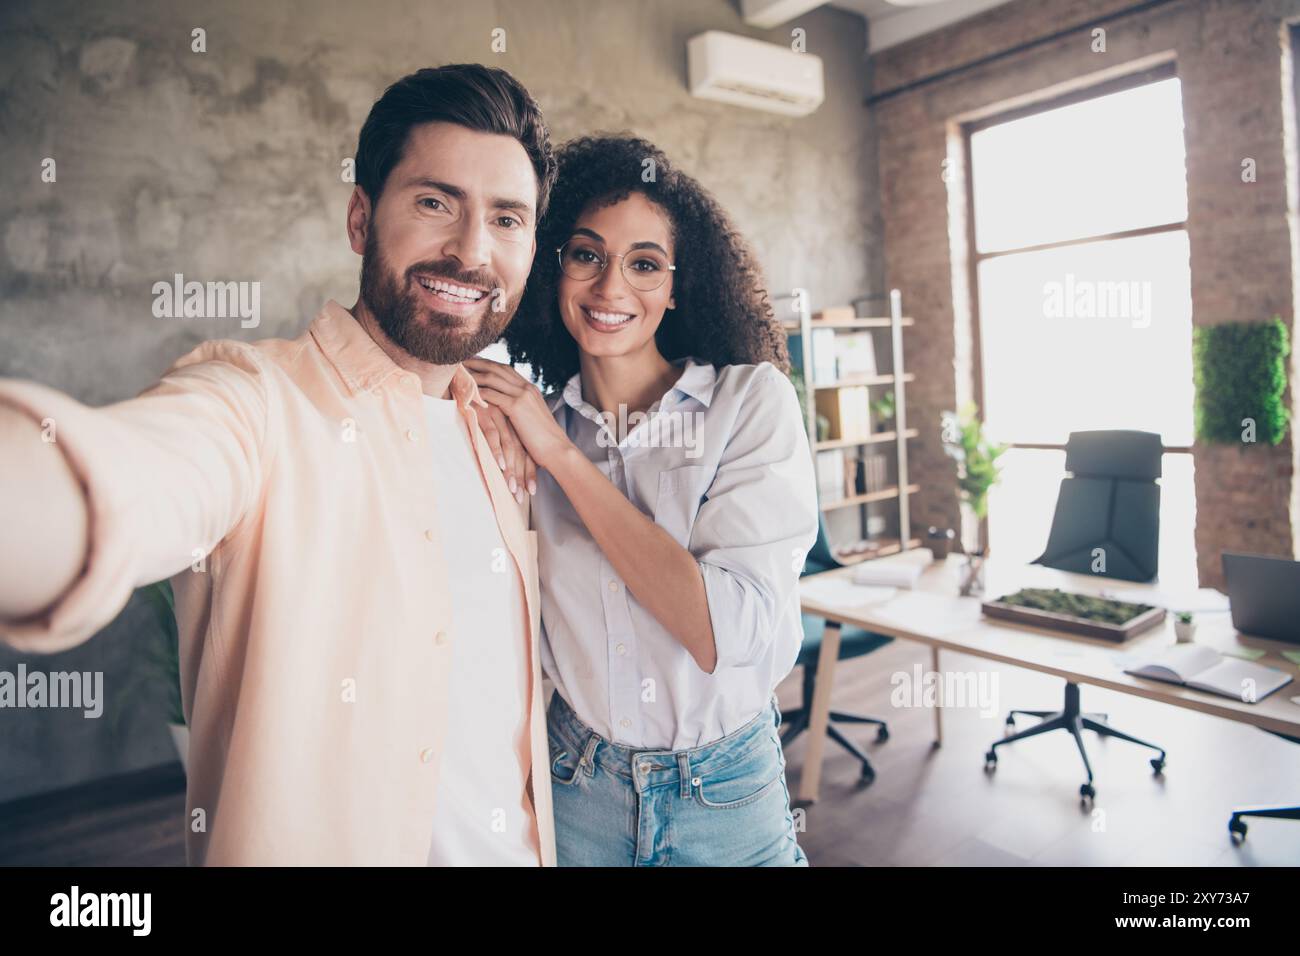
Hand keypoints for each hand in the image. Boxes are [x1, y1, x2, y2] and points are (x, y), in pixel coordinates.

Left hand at [463, 357, 571, 471]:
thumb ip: (521, 409)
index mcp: (530, 389)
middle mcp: (526, 387)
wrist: (557, 449)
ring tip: (458, 374)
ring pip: (492, 378)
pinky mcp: (517, 406)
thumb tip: (507, 410)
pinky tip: (465, 392)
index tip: (473, 362)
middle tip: (460, 361)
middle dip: (477, 363)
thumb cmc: (544, 440)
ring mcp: (522, 395)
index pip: (506, 369)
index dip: (488, 364)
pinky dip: (477, 391)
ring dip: (473, 374)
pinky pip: (492, 394)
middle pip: (497, 368)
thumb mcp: (532, 419)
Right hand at [472, 400, 535, 501]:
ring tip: (512, 490)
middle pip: (521, 453)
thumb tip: (500, 463)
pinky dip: (497, 451)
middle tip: (522, 497)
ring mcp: (499, 417)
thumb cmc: (474, 406)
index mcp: (514, 425)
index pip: (526, 452)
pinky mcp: (486, 413)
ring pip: (509, 448)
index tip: (531, 491)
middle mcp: (509, 422)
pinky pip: (493, 435)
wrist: (463, 381)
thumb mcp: (490, 424)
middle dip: (522, 476)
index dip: (529, 472)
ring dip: (511, 471)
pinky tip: (501, 465)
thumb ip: (498, 438)